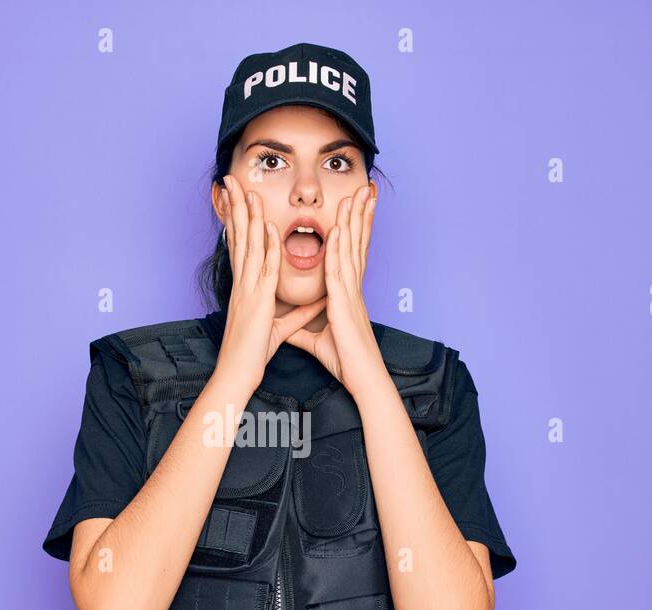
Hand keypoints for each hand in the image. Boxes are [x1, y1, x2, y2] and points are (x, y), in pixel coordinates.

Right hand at [213, 174, 327, 392]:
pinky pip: (263, 268)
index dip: (239, 221)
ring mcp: (248, 289)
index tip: (238, 198)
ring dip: (248, 215)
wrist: (238, 372)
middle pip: (239, 237)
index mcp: (246, 287)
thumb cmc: (252, 352)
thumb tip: (317, 301)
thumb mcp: (281, 327)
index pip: (241, 246)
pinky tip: (266, 225)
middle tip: (229, 180)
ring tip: (246, 189)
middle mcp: (243, 283)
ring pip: (248, 245)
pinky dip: (265, 245)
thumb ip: (299, 312)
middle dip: (236, 207)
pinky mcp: (257, 300)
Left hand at [285, 182, 384, 396]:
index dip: (352, 229)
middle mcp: (351, 288)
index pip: (349, 253)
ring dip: (353, 221)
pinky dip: (340, 250)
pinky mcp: (345, 304)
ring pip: (351, 250)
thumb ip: (302, 327)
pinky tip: (338, 230)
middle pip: (356, 243)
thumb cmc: (347, 361)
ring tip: (354, 195)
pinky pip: (341, 272)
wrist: (363, 378)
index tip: (352, 207)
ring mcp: (350, 293)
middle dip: (359, 215)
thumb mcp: (317, 339)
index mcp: (346, 293)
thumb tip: (287, 324)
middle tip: (363, 189)